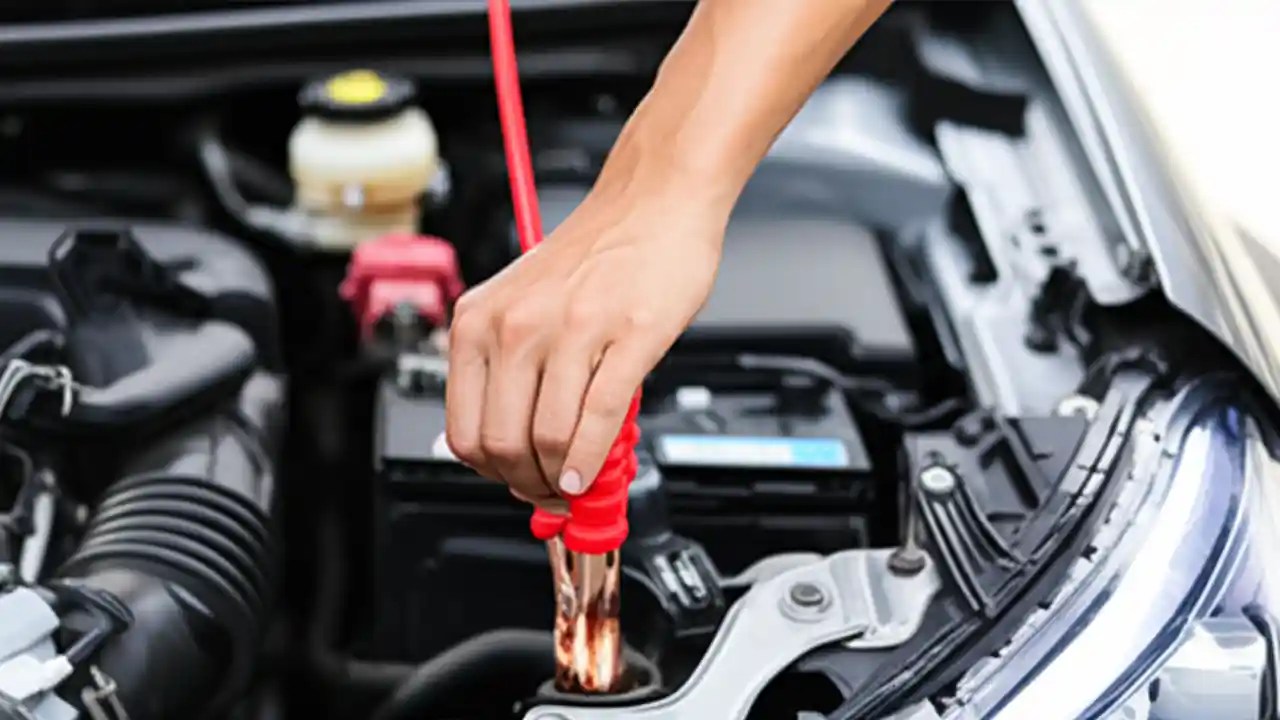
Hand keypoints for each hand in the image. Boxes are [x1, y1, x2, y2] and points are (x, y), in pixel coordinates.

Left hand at [445, 185, 725, 509]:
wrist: (652, 203)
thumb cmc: (595, 255)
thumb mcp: (522, 305)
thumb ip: (507, 370)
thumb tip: (511, 449)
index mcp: (478, 320)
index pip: (463, 430)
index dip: (490, 473)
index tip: (513, 482)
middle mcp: (515, 324)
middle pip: (502, 445)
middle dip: (527, 484)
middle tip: (550, 491)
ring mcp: (570, 331)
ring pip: (548, 439)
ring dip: (563, 478)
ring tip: (579, 480)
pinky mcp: (626, 336)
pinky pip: (599, 418)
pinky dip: (593, 459)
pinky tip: (595, 469)